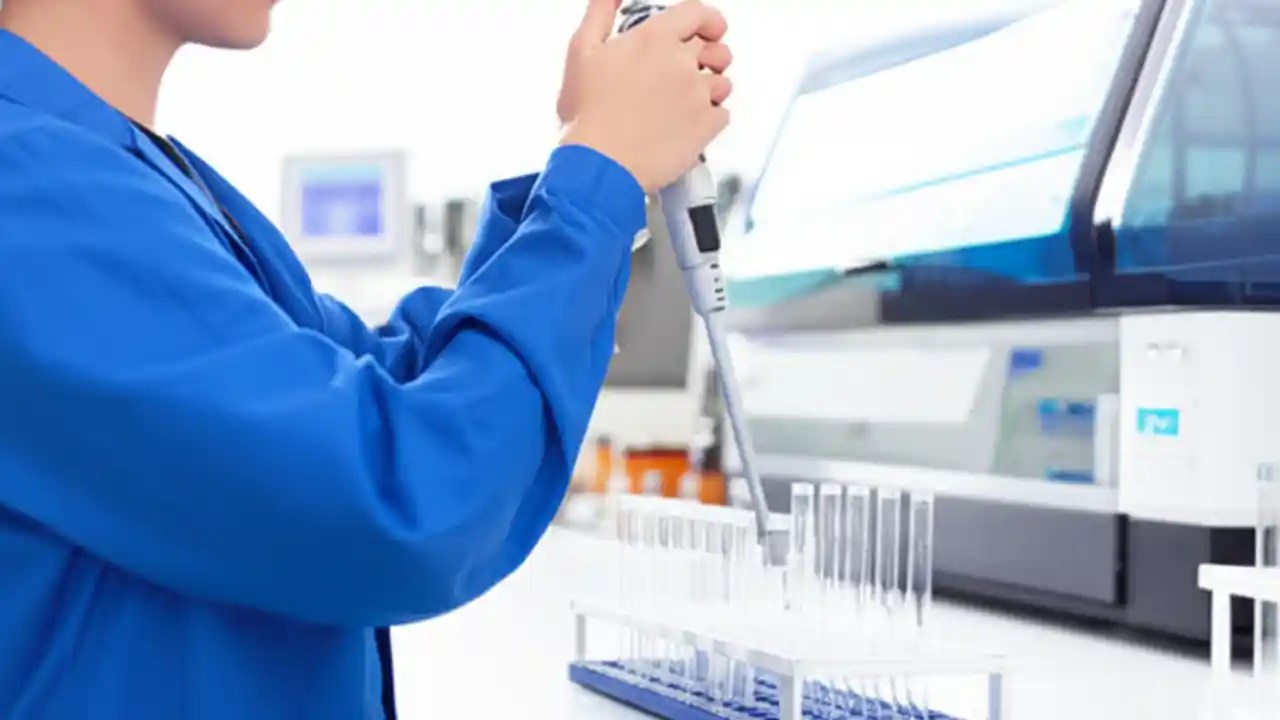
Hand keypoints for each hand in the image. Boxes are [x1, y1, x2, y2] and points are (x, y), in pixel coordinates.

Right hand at [557, 0, 733, 192]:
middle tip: (692, 74)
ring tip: (682, 107)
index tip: (709, 29)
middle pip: (716, 50)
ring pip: (722, 84)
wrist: (600, 165)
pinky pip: (722, 115)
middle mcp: (682, 62)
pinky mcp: (707, 126)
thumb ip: (600, 13)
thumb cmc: (587, 115)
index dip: (708, 20)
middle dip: (710, 59)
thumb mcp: (582, 51)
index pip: (699, 13)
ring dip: (709, 92)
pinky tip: (685, 128)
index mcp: (655, 39)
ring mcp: (698, 94)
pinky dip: (709, 121)